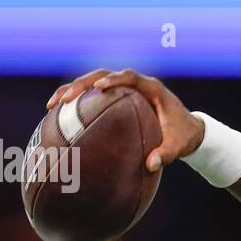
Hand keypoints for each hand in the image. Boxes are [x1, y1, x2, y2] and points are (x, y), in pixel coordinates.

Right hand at [46, 68, 205, 171]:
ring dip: (72, 91)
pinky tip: (57, 116)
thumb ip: (166, 154)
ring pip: (93, 82)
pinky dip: (77, 103)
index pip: (130, 76)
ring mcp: (125, 89)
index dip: (114, 79)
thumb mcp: (178, 147)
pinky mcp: (117, 98)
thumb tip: (151, 165)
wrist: (188, 131)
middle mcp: (136, 85)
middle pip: (103, 75)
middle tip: (64, 99)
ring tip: (51, 106)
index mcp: (152, 89)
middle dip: (82, 84)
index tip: (99, 86)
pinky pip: (94, 96)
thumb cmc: (183, 136)